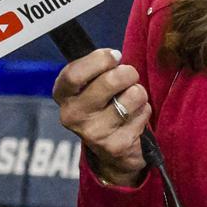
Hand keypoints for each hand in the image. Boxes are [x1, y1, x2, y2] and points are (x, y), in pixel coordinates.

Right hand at [53, 46, 149, 186]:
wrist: (110, 150)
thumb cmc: (102, 104)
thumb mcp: (89, 83)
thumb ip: (95, 66)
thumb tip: (114, 56)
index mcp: (62, 94)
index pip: (75, 73)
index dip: (100, 59)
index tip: (115, 56)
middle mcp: (72, 115)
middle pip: (109, 81)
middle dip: (128, 73)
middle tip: (129, 76)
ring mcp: (94, 133)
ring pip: (132, 95)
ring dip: (138, 93)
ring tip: (130, 100)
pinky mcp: (116, 145)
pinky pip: (143, 112)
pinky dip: (144, 110)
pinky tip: (133, 119)